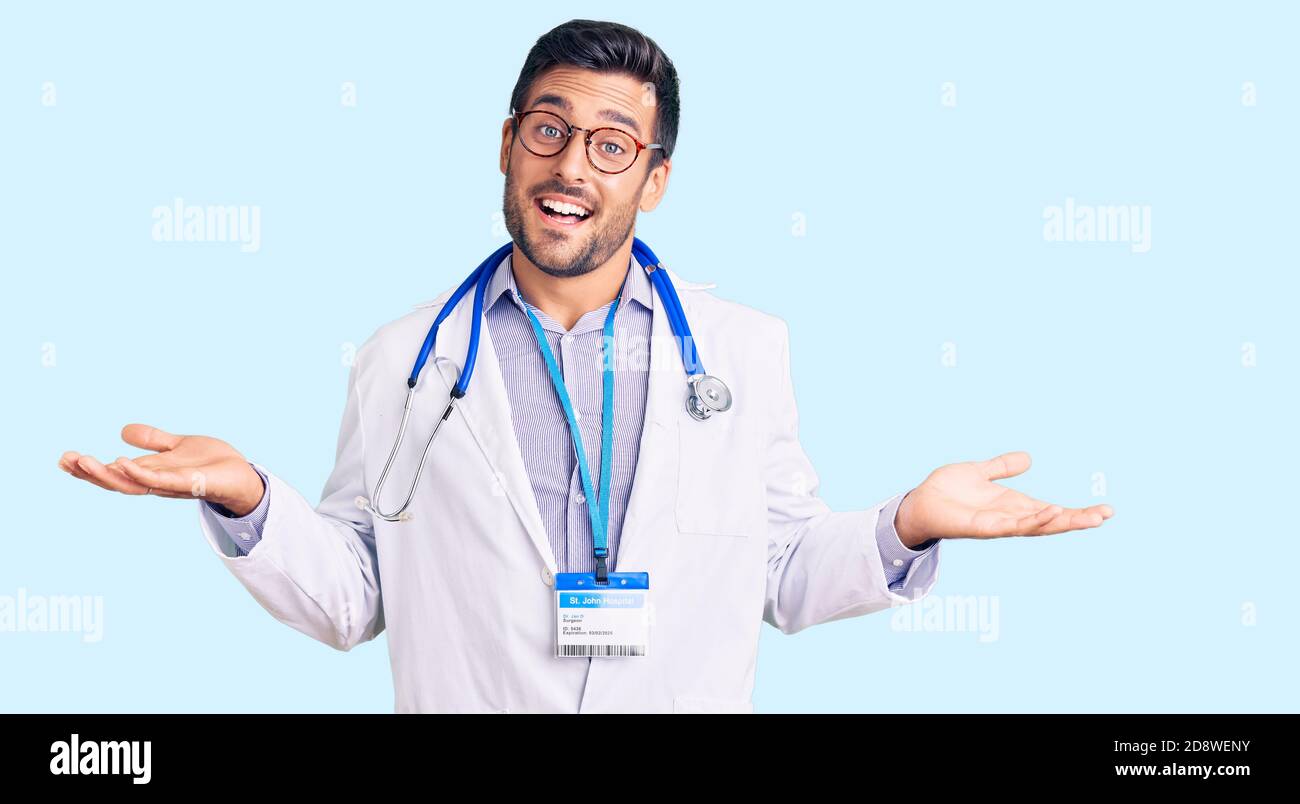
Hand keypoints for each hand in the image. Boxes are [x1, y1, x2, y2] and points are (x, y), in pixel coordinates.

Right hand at [58, 424, 264, 515]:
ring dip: (107, 474)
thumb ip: (153, 440)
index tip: (64, 458)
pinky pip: (160, 482)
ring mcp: (171, 485)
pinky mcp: (189, 484)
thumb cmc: (212, 464)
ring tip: (85, 462)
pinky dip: (140, 474)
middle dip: (89, 473)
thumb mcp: (177, 446)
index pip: (114, 473)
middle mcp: (156, 483)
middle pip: (116, 481)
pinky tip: (123, 462)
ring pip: (132, 484)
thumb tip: (122, 430)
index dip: (89, 468)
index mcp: (150, 473)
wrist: (244, 476)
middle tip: (65, 460)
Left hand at [894, 451, 1112, 547]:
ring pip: (1035, 527)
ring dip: (1059, 521)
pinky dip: (1031, 520)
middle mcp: (1009, 518)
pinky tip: (1049, 512)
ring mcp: (997, 525)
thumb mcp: (980, 473)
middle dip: (1078, 520)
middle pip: (1051, 522)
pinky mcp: (981, 527)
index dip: (1077, 512)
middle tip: (1106, 515)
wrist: (918, 502)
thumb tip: (1028, 458)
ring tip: (1084, 516)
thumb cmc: (947, 491)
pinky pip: (1010, 526)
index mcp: (1013, 506)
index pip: (1052, 511)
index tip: (1105, 510)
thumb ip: (1002, 467)